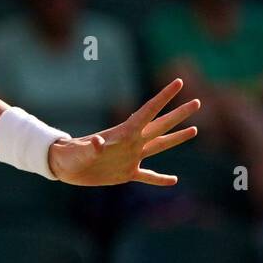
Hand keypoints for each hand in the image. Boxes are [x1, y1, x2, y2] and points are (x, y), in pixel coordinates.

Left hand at [47, 78, 201, 185]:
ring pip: (159, 146)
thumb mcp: (79, 151)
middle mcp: (132, 143)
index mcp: (123, 133)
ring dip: (176, 139)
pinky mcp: (126, 173)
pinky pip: (148, 176)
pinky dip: (160, 179)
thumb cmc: (69, 155)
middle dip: (179, 114)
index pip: (148, 111)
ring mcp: (131, 157)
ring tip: (195, 130)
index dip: (163, 97)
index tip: (178, 82)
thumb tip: (98, 143)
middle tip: (198, 102)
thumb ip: (90, 147)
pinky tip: (174, 180)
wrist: (64, 167)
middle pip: (161, 125)